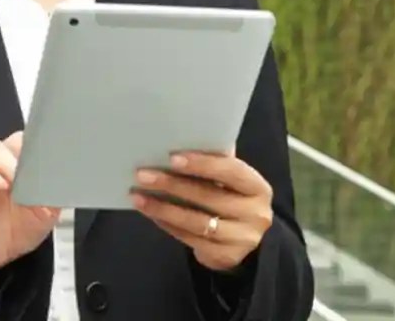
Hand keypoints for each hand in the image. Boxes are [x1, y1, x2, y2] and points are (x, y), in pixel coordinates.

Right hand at [0, 131, 60, 272]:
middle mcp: (6, 164)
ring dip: (7, 163)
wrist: (5, 252)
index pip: (32, 140)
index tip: (48, 156)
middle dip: (24, 152)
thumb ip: (55, 191)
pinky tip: (0, 185)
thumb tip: (65, 179)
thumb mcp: (50, 211)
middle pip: (12, 140)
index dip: (39, 144)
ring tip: (17, 181)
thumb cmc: (26, 226)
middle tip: (34, 172)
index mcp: (27, 165)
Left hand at [130, 149, 273, 271]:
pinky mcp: (226, 256)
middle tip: (142, 175)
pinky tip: (151, 213)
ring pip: (197, 221)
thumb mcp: (229, 181)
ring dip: (163, 208)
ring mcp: (243, 238)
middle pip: (209, 197)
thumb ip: (214, 162)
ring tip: (137, 197)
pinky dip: (167, 225)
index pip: (231, 171)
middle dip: (172, 185)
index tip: (172, 158)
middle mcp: (256, 214)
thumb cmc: (231, 198)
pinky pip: (190, 239)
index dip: (202, 164)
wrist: (243, 239)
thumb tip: (178, 138)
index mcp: (257, 187)